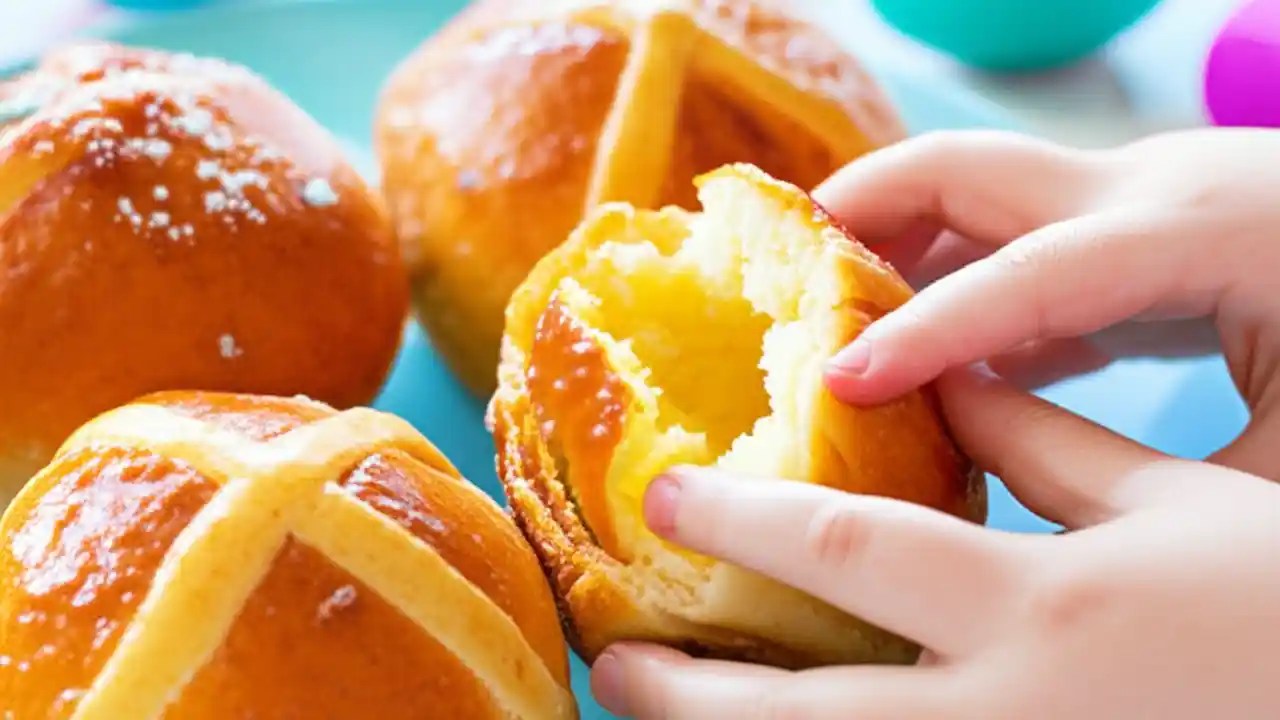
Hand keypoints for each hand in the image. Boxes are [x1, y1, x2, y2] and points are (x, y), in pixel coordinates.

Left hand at [590, 369, 1279, 719]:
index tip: (661, 499)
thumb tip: (942, 384)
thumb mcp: (1169, 510)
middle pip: (804, 713)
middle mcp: (1009, 713)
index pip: (848, 551)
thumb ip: (1043, 447)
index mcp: (1041, 606)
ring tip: (654, 715)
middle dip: (690, 692)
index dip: (738, 522)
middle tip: (608, 658)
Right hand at [815, 128, 1279, 477]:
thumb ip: (1168, 499)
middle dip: (860, 211)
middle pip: (963, 172)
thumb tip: (1047, 547)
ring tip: (823, 321)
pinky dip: (956, 294)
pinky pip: (1019, 256)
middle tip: (775, 272)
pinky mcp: (1134, 239)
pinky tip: (922, 364)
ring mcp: (1135, 205)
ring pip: (976, 205)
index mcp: (1196, 229)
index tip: (841, 380)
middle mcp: (1148, 192)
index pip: (1028, 275)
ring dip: (893, 251)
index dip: (925, 328)